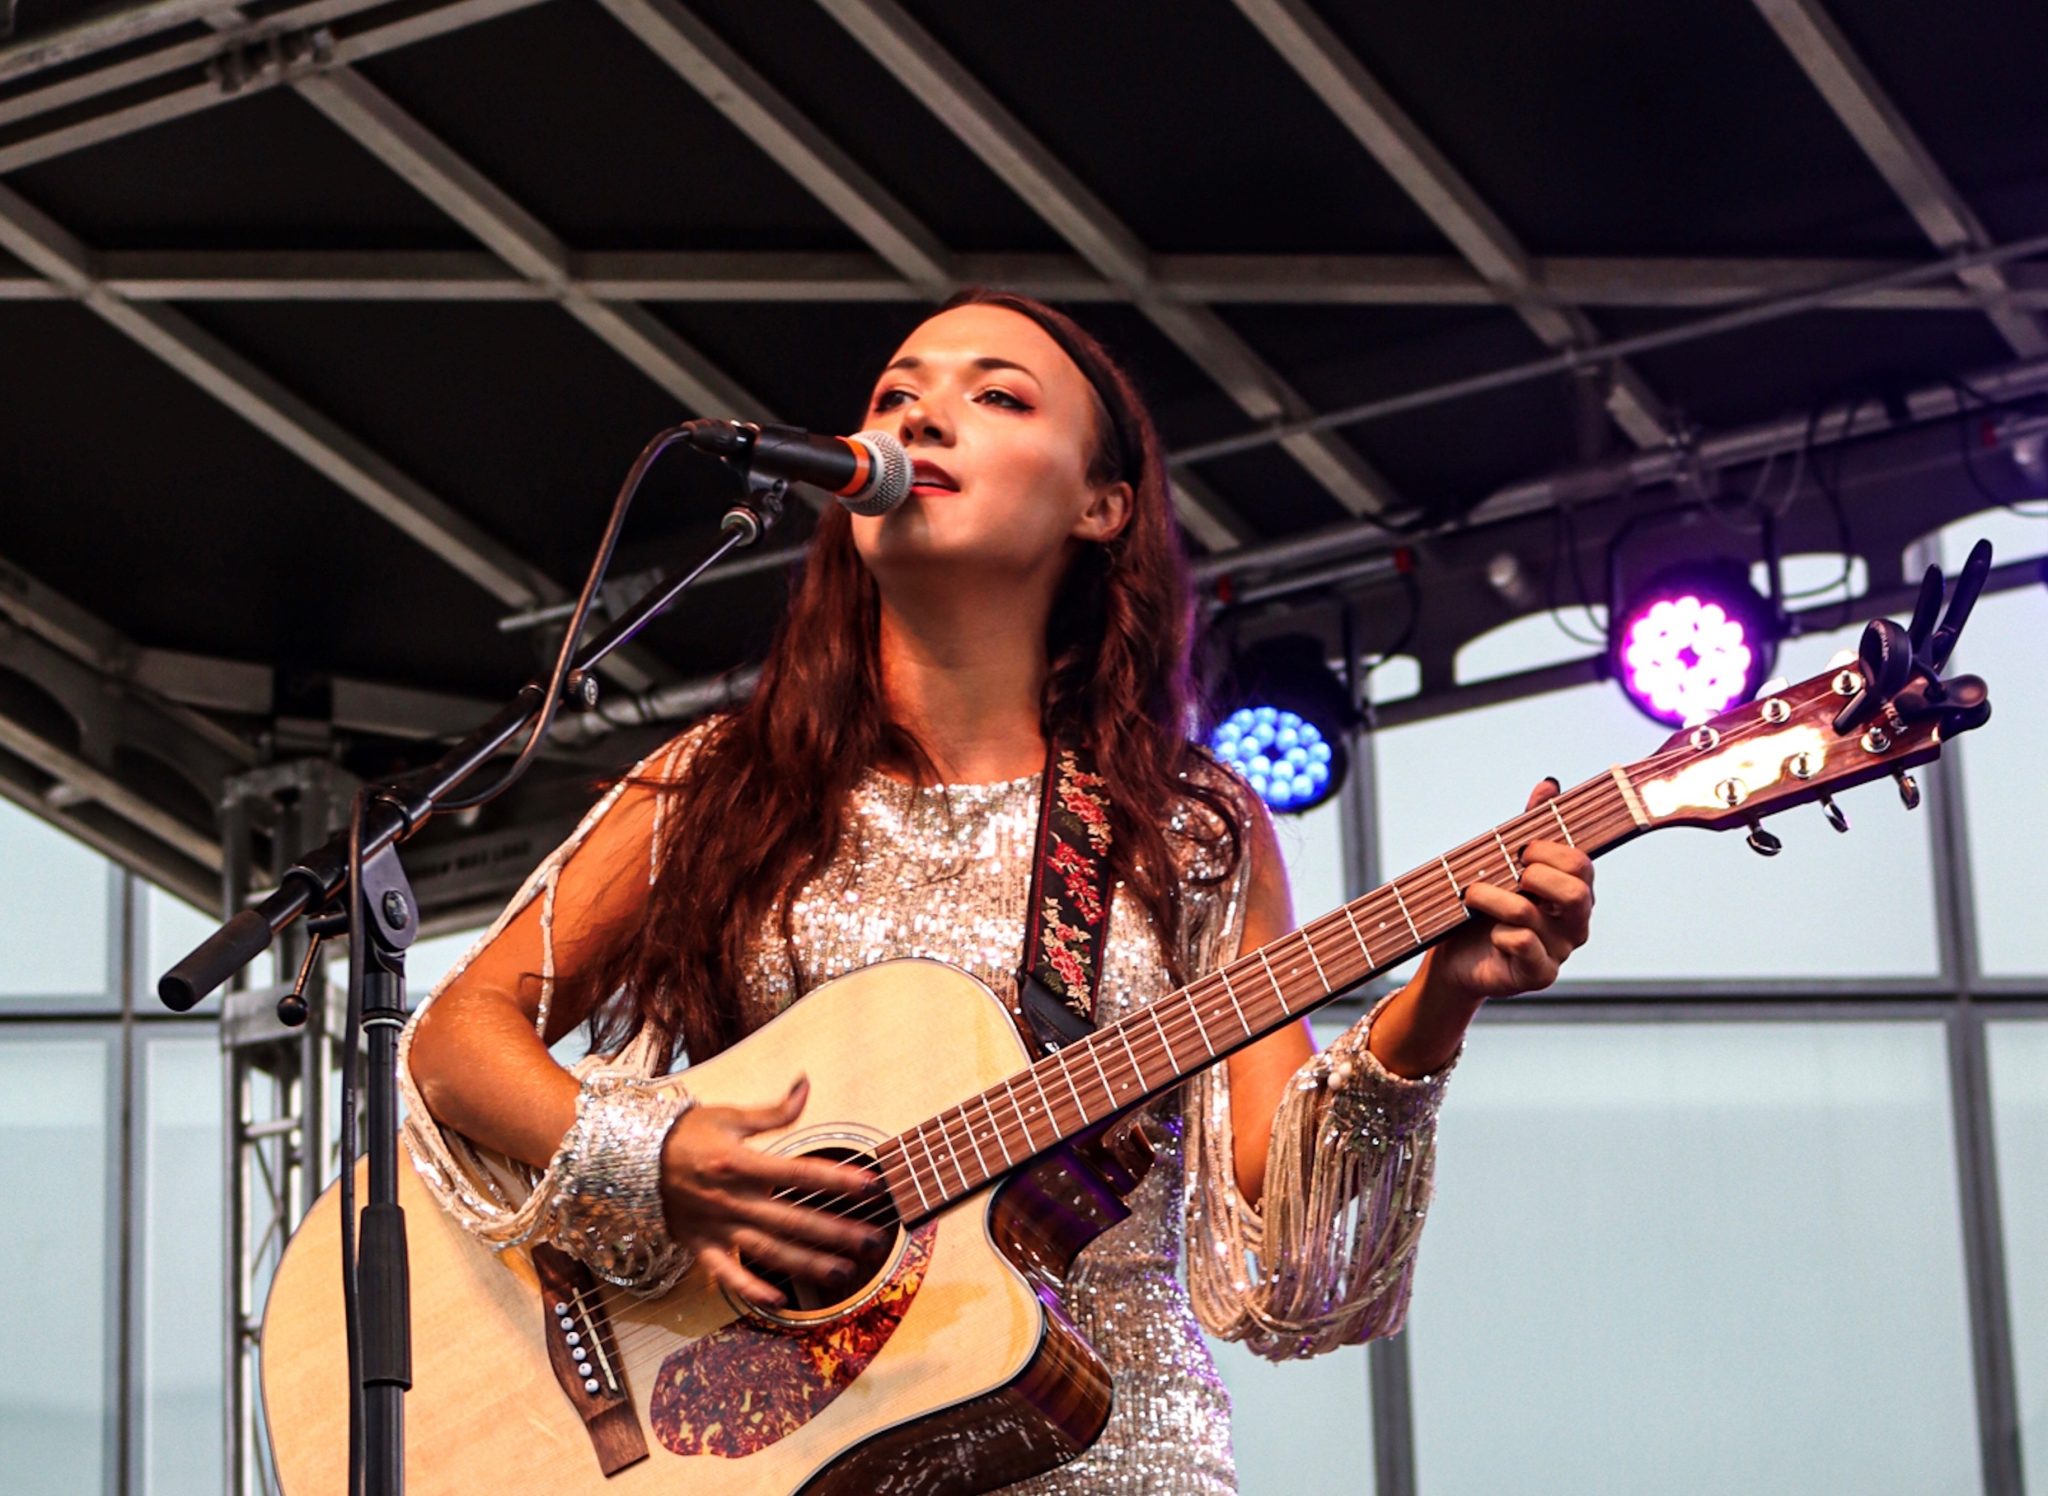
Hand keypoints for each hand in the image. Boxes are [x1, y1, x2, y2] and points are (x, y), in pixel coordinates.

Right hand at [661, 1075, 884, 1307]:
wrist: (628, 1160)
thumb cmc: (684, 1134)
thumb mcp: (728, 1116)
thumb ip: (773, 1111)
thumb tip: (805, 1085)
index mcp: (740, 1163)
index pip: (800, 1173)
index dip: (838, 1180)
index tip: (871, 1186)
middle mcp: (732, 1198)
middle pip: (794, 1220)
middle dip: (837, 1232)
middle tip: (874, 1241)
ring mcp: (717, 1226)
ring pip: (770, 1251)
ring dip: (809, 1264)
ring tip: (844, 1273)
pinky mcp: (700, 1246)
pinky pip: (727, 1274)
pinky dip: (751, 1289)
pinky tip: (780, 1301)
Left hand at [1428, 778, 1595, 1003]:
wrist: (1457, 957)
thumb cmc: (1487, 906)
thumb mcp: (1505, 863)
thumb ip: (1531, 825)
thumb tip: (1549, 784)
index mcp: (1575, 892)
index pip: (1581, 864)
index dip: (1547, 850)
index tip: (1518, 850)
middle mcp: (1575, 922)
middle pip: (1574, 891)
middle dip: (1531, 874)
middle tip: (1505, 873)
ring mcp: (1559, 951)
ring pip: (1529, 913)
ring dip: (1491, 897)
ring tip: (1472, 894)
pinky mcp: (1538, 975)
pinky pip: (1520, 944)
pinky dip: (1497, 932)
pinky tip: (1489, 933)